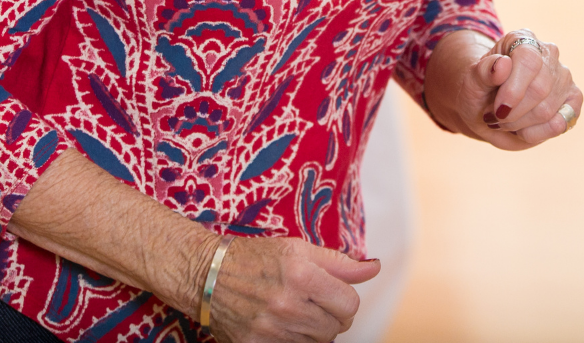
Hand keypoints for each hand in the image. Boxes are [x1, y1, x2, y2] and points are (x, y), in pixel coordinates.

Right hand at [204, 236, 378, 342]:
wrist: (209, 275)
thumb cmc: (256, 257)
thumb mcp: (297, 248)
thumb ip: (339, 262)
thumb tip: (374, 267)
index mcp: (300, 274)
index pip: (350, 304)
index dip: (345, 299)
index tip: (332, 293)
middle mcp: (288, 304)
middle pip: (337, 328)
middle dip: (331, 316)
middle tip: (314, 302)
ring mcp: (272, 330)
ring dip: (314, 330)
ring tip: (296, 312)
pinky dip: (296, 341)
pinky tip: (284, 326)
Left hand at [424, 28, 581, 150]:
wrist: (488, 107)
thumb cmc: (480, 90)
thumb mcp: (472, 81)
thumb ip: (484, 71)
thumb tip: (503, 64)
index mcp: (522, 39)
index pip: (528, 60)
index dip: (513, 90)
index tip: (497, 110)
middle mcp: (548, 53)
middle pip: (540, 89)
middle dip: (514, 113)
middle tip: (495, 118)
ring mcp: (564, 76)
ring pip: (548, 110)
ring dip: (521, 125)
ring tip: (505, 122)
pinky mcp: (573, 100)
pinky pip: (561, 124)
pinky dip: (537, 134)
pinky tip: (523, 129)